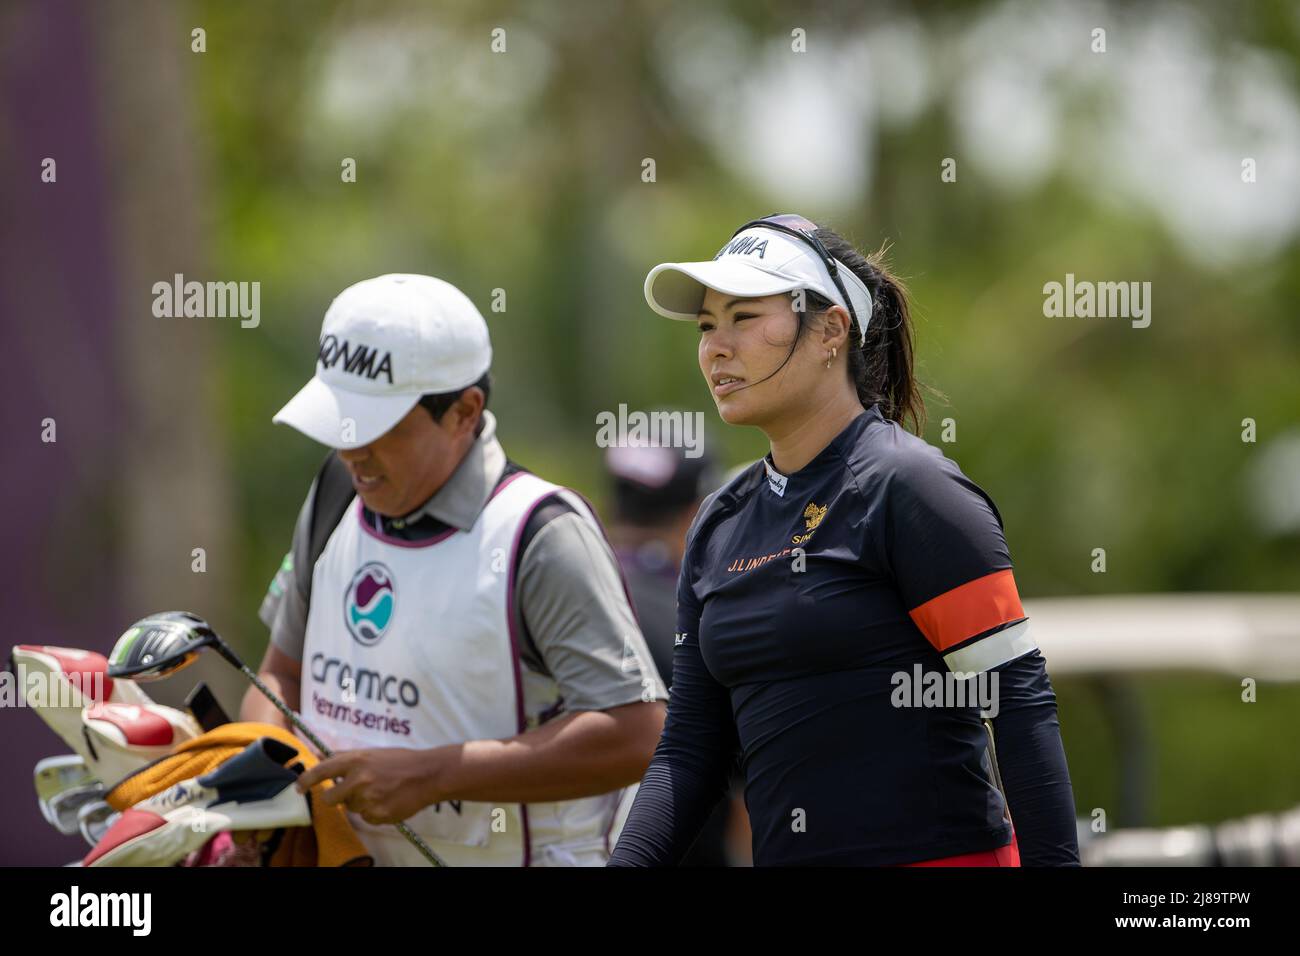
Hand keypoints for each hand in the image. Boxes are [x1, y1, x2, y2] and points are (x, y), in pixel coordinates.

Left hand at [295, 748, 447, 824]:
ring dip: (361, 802)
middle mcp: (359, 780)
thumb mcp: (372, 752)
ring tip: (381, 790)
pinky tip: (388, 799)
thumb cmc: (401, 761)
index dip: (306, 781)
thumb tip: (321, 757)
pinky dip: (374, 811)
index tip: (298, 787)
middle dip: (335, 798)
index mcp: (356, 761)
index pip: (322, 771)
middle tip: (350, 792)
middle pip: (330, 799)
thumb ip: (346, 757)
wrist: (428, 775)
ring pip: (351, 808)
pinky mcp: (377, 814)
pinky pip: (367, 817)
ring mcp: (368, 799)